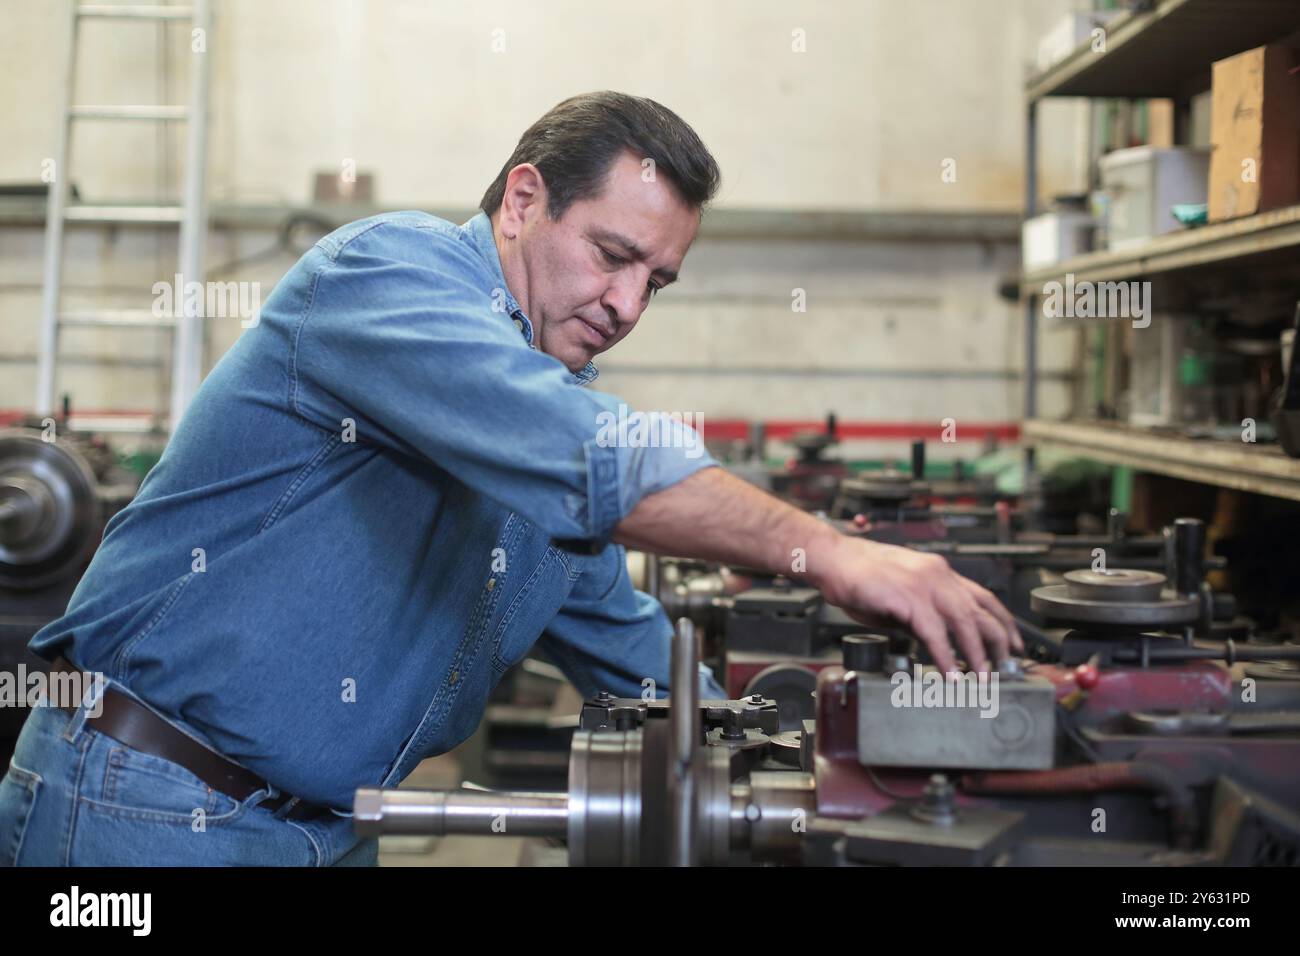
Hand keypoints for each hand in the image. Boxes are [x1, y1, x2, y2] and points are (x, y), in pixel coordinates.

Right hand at [814, 536, 1022, 673]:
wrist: (832, 560)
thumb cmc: (859, 576)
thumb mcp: (901, 595)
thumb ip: (922, 615)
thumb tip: (938, 643)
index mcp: (939, 572)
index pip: (984, 597)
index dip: (1004, 622)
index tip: (1014, 643)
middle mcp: (938, 575)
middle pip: (982, 612)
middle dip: (999, 643)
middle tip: (1005, 668)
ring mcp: (924, 585)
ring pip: (965, 622)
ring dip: (977, 654)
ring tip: (983, 677)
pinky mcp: (907, 597)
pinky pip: (934, 633)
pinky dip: (946, 656)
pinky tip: (950, 673)